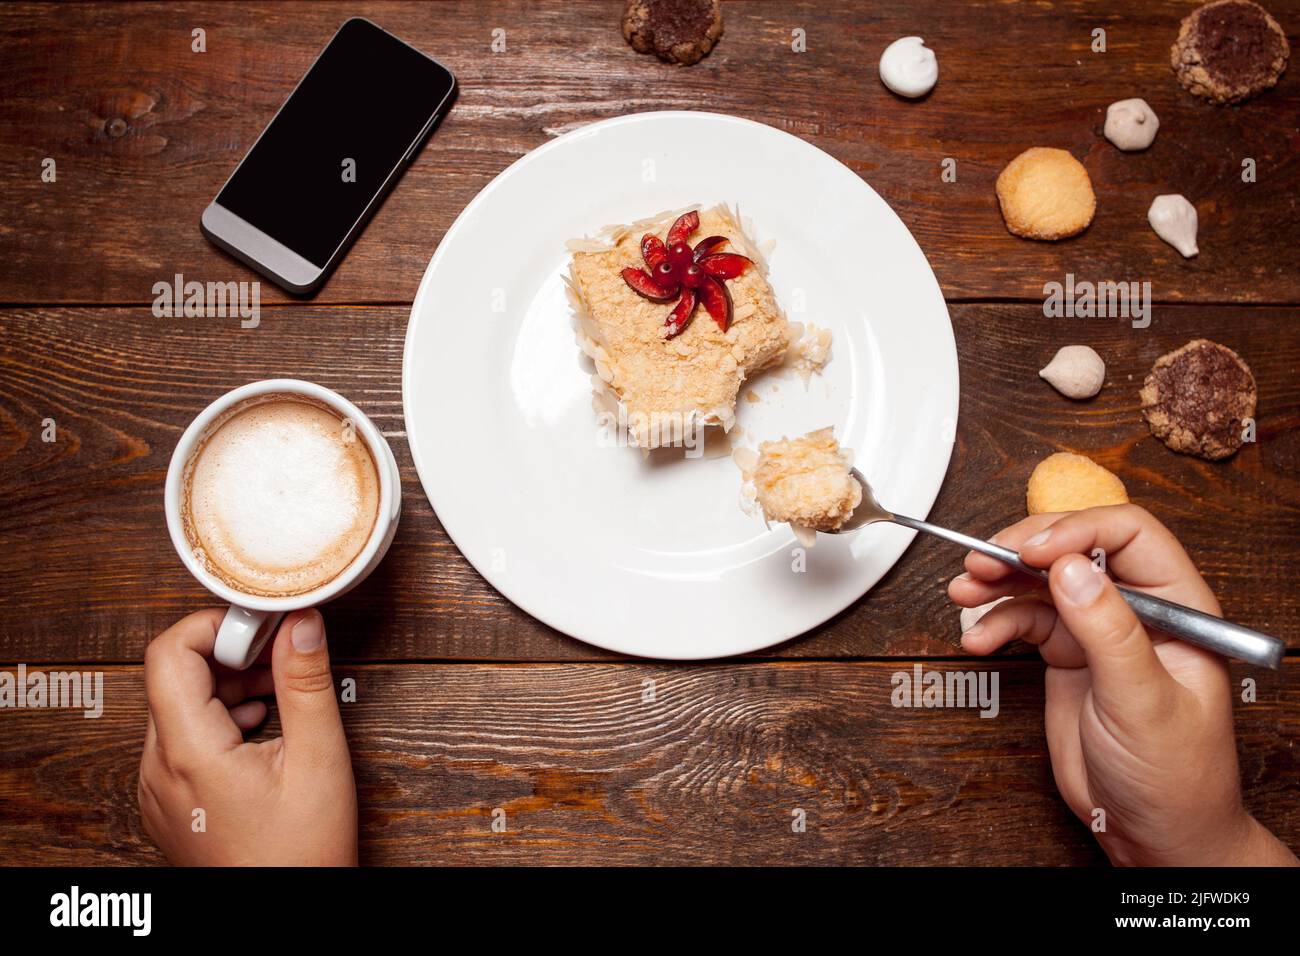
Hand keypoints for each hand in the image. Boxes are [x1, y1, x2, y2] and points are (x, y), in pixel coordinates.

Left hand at [138, 609, 356, 865]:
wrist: (280, 920)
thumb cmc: (301, 855)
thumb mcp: (318, 759)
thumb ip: (306, 682)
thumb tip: (302, 623)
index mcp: (189, 753)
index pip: (170, 652)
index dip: (216, 625)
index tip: (263, 629)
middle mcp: (159, 769)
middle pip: (175, 677)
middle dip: (230, 656)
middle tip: (281, 658)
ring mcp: (158, 790)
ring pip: (178, 707)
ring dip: (226, 688)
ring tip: (279, 696)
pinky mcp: (168, 803)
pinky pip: (180, 741)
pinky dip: (218, 720)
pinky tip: (262, 729)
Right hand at [949, 504, 1295, 866]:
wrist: (1152, 830)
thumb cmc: (1175, 774)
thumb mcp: (1143, 700)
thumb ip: (1108, 630)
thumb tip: (1072, 567)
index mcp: (1178, 606)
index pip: (1128, 534)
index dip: (1076, 531)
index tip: (1031, 551)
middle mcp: (1137, 608)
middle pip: (1075, 548)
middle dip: (1024, 550)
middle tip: (982, 561)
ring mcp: (1098, 630)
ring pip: (1042, 581)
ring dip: (999, 582)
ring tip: (964, 591)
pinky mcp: (1067, 654)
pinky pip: (1024, 620)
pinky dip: (994, 624)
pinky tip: (978, 640)